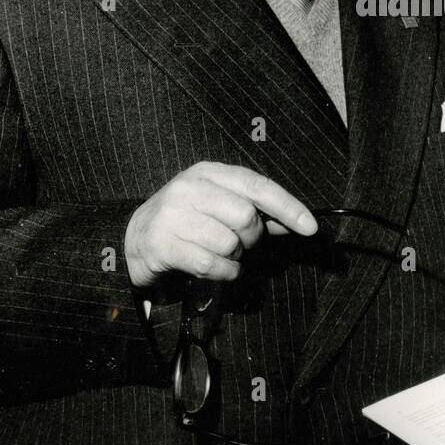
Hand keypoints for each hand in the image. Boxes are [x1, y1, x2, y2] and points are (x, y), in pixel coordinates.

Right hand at [124, 161, 316, 288]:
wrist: (133, 237)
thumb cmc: (186, 220)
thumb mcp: (217, 205)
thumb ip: (255, 211)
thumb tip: (295, 222)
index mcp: (209, 173)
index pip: (258, 186)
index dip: (288, 206)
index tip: (310, 227)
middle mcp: (190, 187)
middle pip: (245, 216)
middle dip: (251, 237)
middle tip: (240, 243)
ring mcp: (173, 214)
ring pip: (228, 242)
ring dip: (233, 257)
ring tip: (220, 254)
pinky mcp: (162, 243)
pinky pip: (210, 264)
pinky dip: (222, 272)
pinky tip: (215, 269)